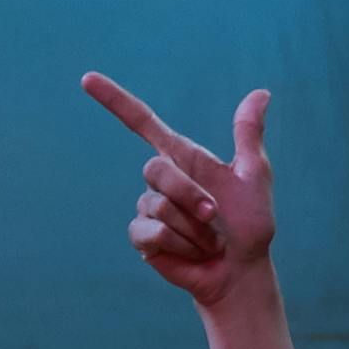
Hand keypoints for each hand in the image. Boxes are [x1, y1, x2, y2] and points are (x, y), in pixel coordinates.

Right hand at [82, 73, 278, 317]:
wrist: (241, 270)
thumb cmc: (250, 224)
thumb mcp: (254, 174)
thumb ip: (248, 135)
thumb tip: (261, 92)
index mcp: (183, 158)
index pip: (141, 122)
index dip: (115, 100)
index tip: (87, 79)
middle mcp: (161, 180)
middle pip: (155, 169)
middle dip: (190, 194)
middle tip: (213, 215)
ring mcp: (149, 208)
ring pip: (159, 206)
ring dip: (193, 227)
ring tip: (207, 240)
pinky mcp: (143, 237)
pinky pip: (152, 232)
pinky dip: (180, 244)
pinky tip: (190, 252)